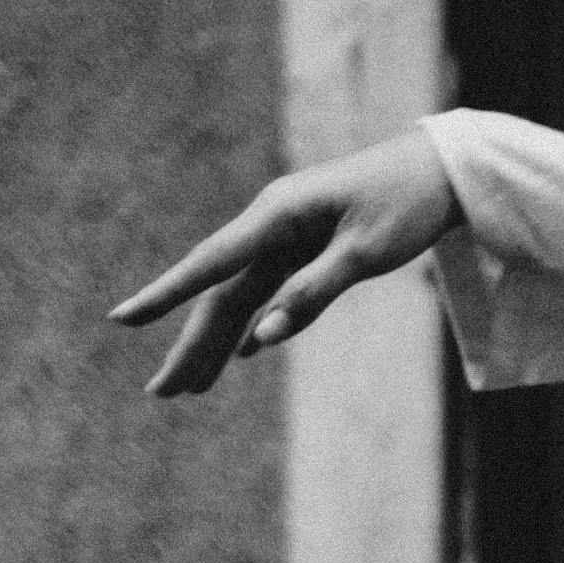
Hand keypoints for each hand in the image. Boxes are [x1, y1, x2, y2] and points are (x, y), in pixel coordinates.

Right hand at [110, 125, 462, 400]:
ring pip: (242, 298)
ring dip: (216, 343)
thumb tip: (261, 338)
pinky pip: (270, 292)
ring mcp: (288, 238)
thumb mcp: (364, 252)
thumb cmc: (406, 202)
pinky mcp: (308, 248)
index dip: (165, 295)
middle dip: (188, 344)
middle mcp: (272, 226)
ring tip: (188, 388)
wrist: (442, 168)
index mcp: (277, 216)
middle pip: (220, 294)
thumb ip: (313, 293)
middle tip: (160, 393)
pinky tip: (238, 354)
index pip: (210, 265)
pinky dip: (255, 324)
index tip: (121, 319)